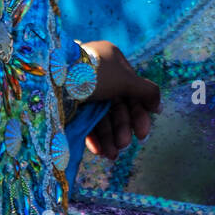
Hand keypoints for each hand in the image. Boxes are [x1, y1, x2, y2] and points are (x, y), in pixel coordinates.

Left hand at [79, 40, 160, 159]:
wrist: (56, 78)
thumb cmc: (95, 74)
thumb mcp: (126, 79)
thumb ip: (146, 92)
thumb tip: (158, 106)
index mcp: (111, 60)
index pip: (132, 90)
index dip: (139, 112)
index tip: (143, 132)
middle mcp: (98, 74)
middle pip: (118, 106)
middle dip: (123, 128)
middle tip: (125, 144)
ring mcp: (84, 89)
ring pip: (103, 116)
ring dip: (110, 137)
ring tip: (112, 154)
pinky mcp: (71, 103)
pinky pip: (87, 121)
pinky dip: (95, 137)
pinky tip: (100, 151)